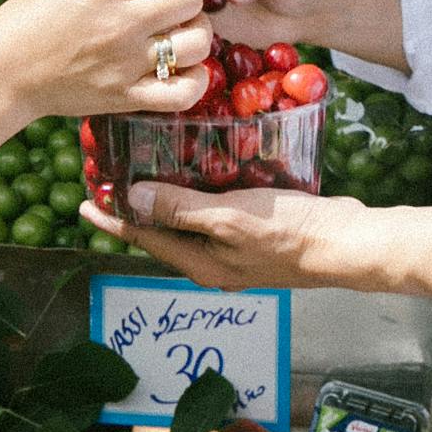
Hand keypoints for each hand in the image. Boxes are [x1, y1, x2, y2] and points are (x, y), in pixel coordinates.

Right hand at [0, 0, 216, 156]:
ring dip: (197, 35)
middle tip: (178, 2)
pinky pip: (183, 92)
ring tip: (183, 36)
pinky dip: (194, 80)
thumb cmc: (22, 24)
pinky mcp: (125, 98)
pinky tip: (185, 71)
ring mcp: (124, 63)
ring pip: (196, 42)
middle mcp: (118, 22)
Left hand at [81, 180, 358, 289]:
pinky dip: (198, 190)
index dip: (112, 220)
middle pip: (161, 231)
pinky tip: (200, 167)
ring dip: (165, 196)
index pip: (143, 238)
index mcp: (200, 263)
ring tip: (146, 169)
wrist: (346, 242)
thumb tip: (132, 198)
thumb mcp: (227, 218)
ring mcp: (235, 247)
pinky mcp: (255, 230)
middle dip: (134, 208)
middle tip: (110, 179)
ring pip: (187, 220)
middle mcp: (212, 260)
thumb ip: (179, 209)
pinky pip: (213, 209)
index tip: (84, 203)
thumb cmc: (289, 233)